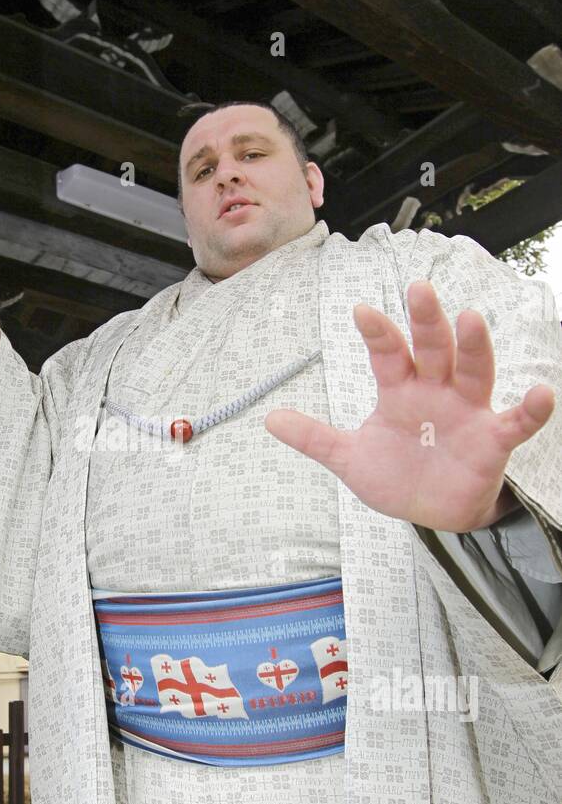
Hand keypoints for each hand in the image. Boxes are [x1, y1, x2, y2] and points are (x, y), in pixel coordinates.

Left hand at [263, 280, 554, 531]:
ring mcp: (467, 412)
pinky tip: (541, 392)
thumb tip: (269, 419)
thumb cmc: (397, 476)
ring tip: (470, 319)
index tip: (360, 311)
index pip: (388, 353)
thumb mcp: (351, 459)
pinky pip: (516, 422)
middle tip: (419, 289)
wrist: (431, 515)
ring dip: (473, 347)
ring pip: (473, 371)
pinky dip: (531, 409)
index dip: (377, 333)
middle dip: (427, 321)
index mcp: (400, 389)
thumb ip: (315, 438)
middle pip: (433, 349)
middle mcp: (436, 391)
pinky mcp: (493, 440)